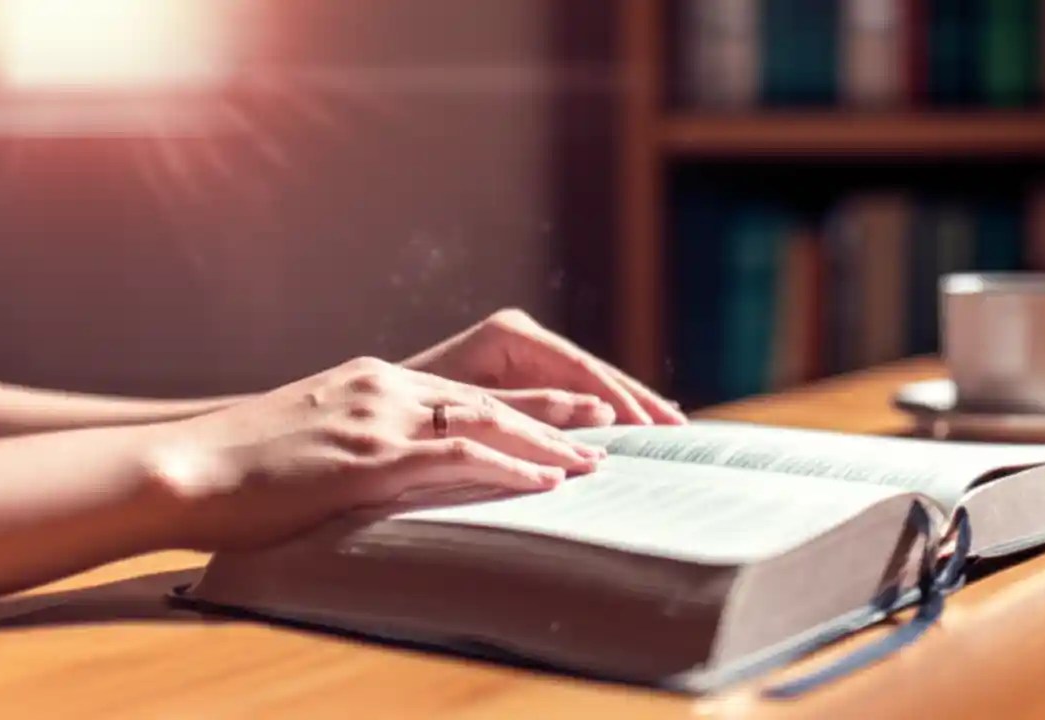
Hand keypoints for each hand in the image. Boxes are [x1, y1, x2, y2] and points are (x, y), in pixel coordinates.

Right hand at [147, 357, 602, 550]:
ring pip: (489, 419)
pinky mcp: (371, 453)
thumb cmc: (239, 469)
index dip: (527, 405)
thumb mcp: (311, 443)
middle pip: (493, 396)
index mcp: (374, 382)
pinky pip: (460, 455)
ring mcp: (380, 416)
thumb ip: (360, 445)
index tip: (573, 417)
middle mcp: (386, 387)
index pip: (468, 390)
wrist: (184, 467)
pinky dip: (512, 466)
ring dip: (551, 440)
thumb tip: (388, 472)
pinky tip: (549, 481)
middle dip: (558, 414)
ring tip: (600, 458)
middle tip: (612, 426)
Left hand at [403, 309, 685, 426]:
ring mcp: (517, 357)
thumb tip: (599, 412)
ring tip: (669, 426)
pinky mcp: (514, 379)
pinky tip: (631, 424)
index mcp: (508, 336)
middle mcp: (516, 338)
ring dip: (625, 407)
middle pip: (590, 371)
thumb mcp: (472, 411)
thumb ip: (534, 409)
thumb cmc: (406, 417)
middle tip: (679, 428)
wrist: (364, 423)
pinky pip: (568, 394)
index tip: (653, 426)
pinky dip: (600, 411)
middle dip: (635, 400)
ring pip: (583, 383)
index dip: (621, 399)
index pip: (580, 368)